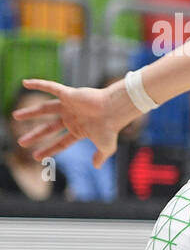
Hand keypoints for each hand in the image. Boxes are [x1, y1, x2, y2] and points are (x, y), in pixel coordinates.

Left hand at [12, 78, 132, 167]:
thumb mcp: (106, 146)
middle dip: (35, 135)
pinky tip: (25, 82)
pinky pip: (51, 87)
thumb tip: (96, 167)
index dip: (49, 150)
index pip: (61, 142)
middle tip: (21, 142)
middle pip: (49, 128)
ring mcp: (70, 106)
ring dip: (30, 113)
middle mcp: (72, 118)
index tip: (36, 157)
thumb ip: (100, 156)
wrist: (115, 110)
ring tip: (15, 116)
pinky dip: (38, 84)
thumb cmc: (111, 128)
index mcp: (80, 130)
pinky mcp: (69, 94)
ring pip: (45, 109)